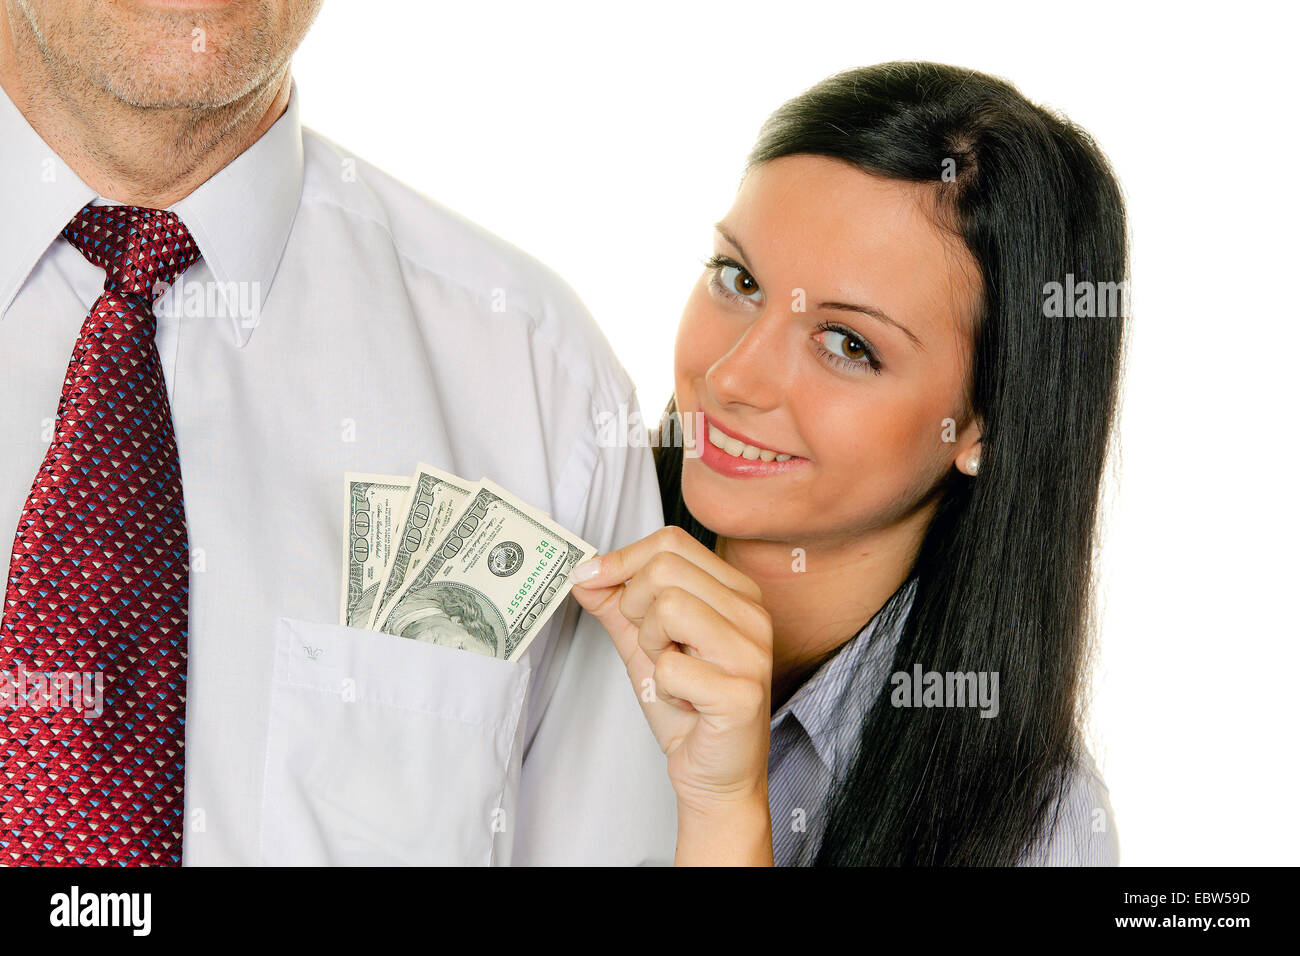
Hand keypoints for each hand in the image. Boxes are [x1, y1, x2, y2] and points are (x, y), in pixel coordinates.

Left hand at [570, 526, 774, 862]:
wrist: (716, 774)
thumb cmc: (689, 708)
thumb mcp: (645, 644)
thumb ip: (616, 604)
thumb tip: (583, 572)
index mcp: (737, 592)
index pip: (672, 542)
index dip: (622, 558)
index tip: (594, 580)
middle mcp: (753, 614)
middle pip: (665, 568)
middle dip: (634, 608)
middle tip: (650, 646)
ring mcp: (751, 652)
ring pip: (668, 607)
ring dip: (650, 645)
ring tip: (669, 672)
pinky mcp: (742, 693)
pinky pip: (671, 666)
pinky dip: (662, 687)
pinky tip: (685, 702)